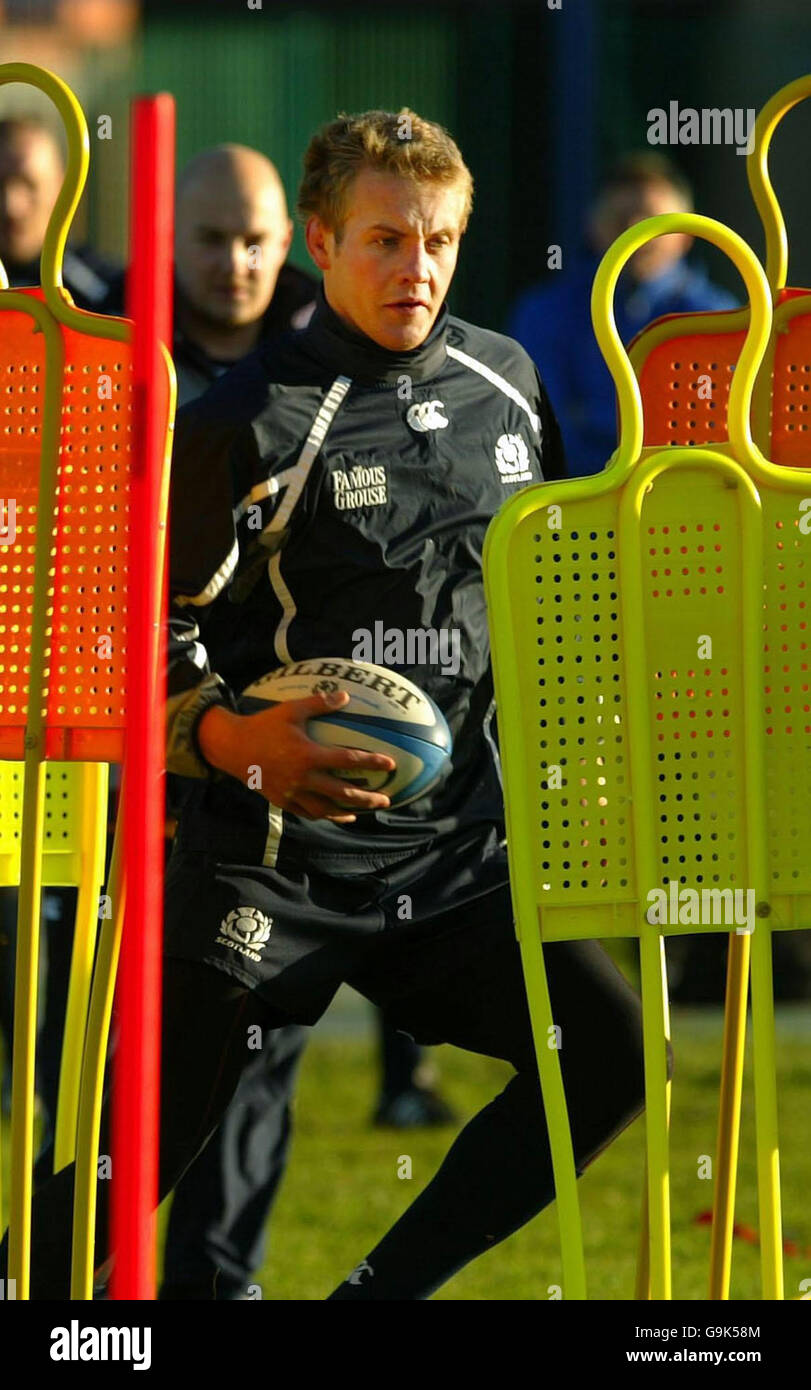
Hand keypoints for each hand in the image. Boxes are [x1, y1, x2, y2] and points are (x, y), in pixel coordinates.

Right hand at [197, 689, 394, 821]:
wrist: (231, 747)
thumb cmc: (263, 725)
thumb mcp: (290, 710)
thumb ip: (319, 703)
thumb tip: (346, 696)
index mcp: (307, 755)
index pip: (347, 761)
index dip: (371, 762)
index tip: (390, 764)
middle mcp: (302, 778)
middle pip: (341, 793)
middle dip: (366, 799)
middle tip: (386, 801)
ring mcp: (291, 793)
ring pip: (325, 809)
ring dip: (348, 812)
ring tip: (364, 812)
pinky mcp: (282, 801)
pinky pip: (308, 813)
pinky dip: (325, 815)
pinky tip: (337, 814)